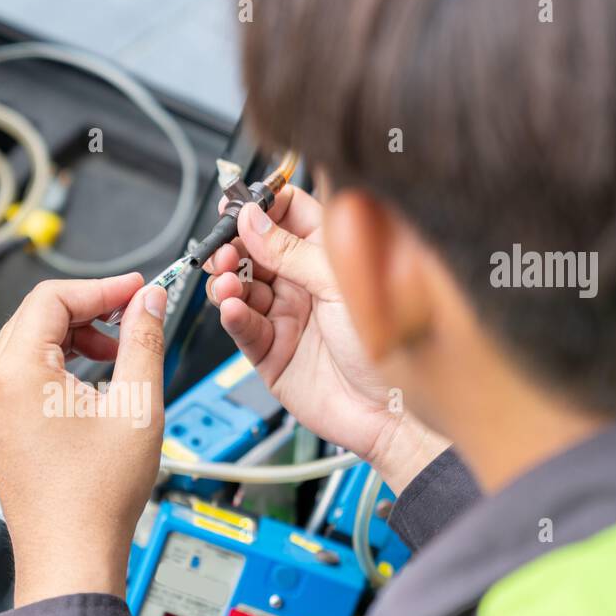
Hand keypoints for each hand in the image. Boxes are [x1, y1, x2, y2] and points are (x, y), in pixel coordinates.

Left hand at [0, 273, 166, 606]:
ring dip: (76, 337)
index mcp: (16, 371)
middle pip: (38, 315)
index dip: (102, 288)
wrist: (71, 555)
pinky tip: (96, 383)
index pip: (53, 297)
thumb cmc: (95, 497)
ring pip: (31, 343)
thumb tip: (151, 303)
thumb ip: (144, 342)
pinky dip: (60, 365)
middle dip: (90, 309)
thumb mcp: (136, 406)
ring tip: (120, 355)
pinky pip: (25, 374)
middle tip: (134, 316)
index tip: (138, 291)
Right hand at [204, 189, 446, 492]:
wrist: (391, 410)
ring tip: (227, 282)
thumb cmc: (388, 346)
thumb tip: (254, 221)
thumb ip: (292, 251)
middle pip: (255, 250)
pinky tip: (232, 308)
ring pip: (241, 288)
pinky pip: (242, 327)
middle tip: (224, 247)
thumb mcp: (340, 283)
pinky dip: (233, 315)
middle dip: (233, 244)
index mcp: (329, 255)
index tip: (239, 205)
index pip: (287, 215)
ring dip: (227, 280)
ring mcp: (286, 317)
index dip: (261, 207)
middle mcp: (305, 283)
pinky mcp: (271, 352)